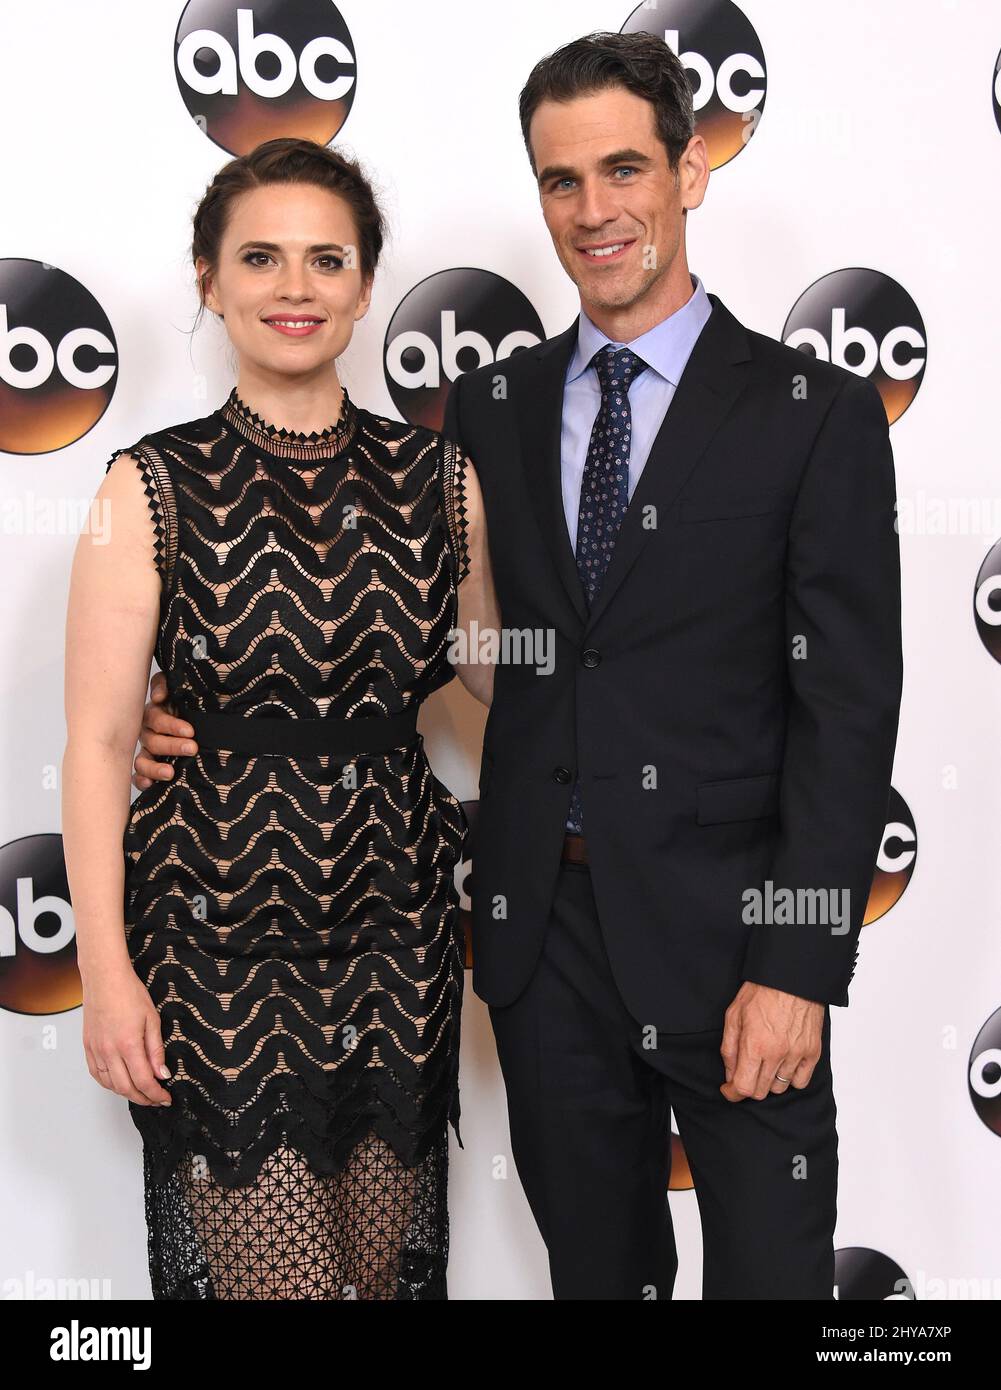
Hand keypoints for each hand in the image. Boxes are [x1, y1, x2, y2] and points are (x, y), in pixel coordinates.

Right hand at [82, 963, 172, 1105]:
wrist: (105, 978)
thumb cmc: (129, 993)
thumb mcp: (152, 1019)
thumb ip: (156, 1050)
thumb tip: (162, 1073)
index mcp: (128, 1044)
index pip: (144, 1081)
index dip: (156, 1094)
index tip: (165, 1098)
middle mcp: (109, 1051)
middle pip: (126, 1088)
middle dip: (143, 1098)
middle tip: (155, 1099)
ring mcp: (96, 1050)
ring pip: (110, 1084)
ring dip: (126, 1093)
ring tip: (141, 1092)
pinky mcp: (88, 1047)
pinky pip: (97, 1074)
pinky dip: (109, 1084)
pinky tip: (119, 1083)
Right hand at [133, 670, 196, 788]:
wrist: (198, 722)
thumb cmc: (186, 705)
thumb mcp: (179, 690)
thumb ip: (165, 685)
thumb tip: (158, 696)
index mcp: (154, 715)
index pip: (157, 720)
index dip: (171, 725)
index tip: (190, 731)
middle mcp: (147, 733)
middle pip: (152, 741)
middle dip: (173, 746)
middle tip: (192, 748)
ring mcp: (146, 752)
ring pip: (142, 761)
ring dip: (154, 767)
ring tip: (170, 773)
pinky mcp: (147, 768)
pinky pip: (138, 776)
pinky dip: (141, 781)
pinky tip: (149, 785)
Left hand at [719, 982, 824, 1101]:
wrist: (791, 977)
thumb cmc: (761, 991)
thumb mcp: (734, 1015)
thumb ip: (729, 1048)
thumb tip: (729, 1074)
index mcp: (755, 1045)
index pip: (744, 1087)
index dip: (732, 1093)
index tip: (728, 1089)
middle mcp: (777, 1054)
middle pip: (761, 1091)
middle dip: (748, 1086)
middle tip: (745, 1073)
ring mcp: (797, 1054)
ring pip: (780, 1087)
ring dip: (768, 1081)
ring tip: (765, 1063)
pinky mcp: (813, 1052)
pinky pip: (801, 1081)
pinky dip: (790, 1078)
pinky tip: (783, 1064)